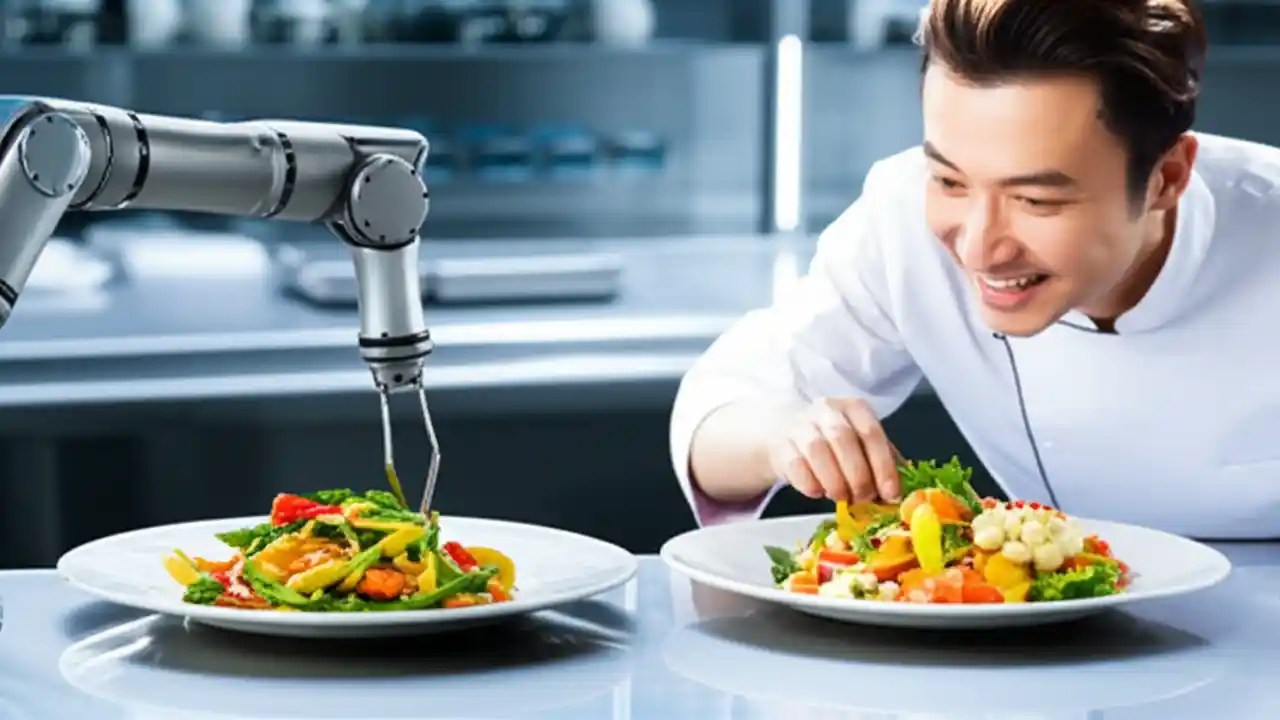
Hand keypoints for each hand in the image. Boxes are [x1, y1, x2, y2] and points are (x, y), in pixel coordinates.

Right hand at [767, 397, 902, 502]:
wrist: (786, 436)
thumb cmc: (832, 444)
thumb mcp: (861, 445)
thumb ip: (881, 462)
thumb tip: (903, 490)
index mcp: (854, 408)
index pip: (871, 433)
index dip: (883, 466)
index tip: (890, 494)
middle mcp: (826, 410)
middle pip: (844, 439)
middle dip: (858, 475)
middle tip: (863, 499)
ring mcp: (800, 425)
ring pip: (817, 450)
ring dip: (834, 481)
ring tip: (841, 497)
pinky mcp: (780, 444)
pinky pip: (795, 464)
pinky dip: (809, 482)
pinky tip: (817, 492)